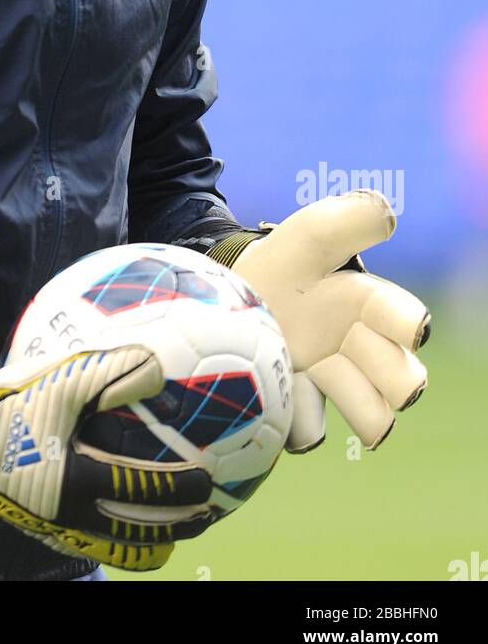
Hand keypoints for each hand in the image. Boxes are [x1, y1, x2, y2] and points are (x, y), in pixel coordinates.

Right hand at [0, 336, 213, 570]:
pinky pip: (92, 547)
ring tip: (177, 533)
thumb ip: (111, 370)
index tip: (209, 481)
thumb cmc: (12, 398)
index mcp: (76, 480)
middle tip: (207, 514)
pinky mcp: (41, 528)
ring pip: (117, 551)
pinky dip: (121, 544)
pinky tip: (131, 527)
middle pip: (139, 535)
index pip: (143, 493)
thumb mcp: (61, 376)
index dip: (181, 490)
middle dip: (179, 528)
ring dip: (152, 545)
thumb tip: (160, 369)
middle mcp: (69, 515)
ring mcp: (54, 528)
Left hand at [222, 191, 429, 451]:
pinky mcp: (300, 409)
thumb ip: (346, 220)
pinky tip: (278, 395)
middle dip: (392, 377)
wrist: (232, 300)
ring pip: (373, 416)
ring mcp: (332, 384)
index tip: (412, 329)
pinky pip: (310, 429)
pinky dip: (299, 420)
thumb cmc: (283, 266)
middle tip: (351, 355)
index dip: (410, 325)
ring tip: (316, 381)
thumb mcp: (309, 235)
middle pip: (403, 381)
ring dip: (359, 408)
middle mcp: (362, 351)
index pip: (408, 321)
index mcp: (369, 306)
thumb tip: (386, 214)